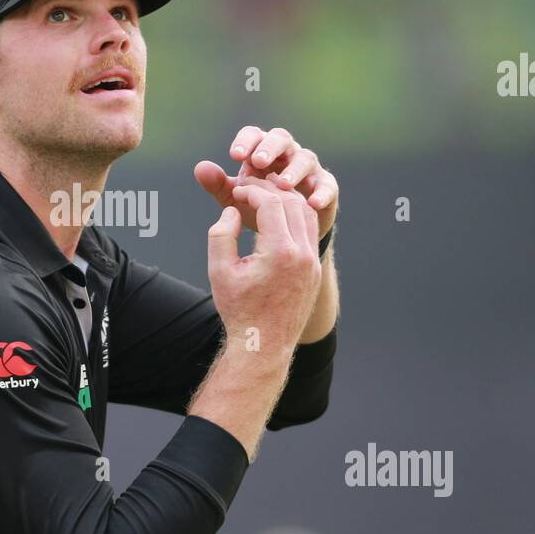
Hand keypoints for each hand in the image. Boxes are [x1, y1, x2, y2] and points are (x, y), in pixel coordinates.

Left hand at [194, 126, 337, 237]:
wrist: (284, 232)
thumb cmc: (257, 206)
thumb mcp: (235, 197)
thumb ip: (218, 184)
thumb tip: (200, 167)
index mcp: (261, 151)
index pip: (254, 135)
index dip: (246, 142)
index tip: (235, 156)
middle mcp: (286, 153)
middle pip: (281, 138)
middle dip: (270, 148)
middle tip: (259, 162)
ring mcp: (308, 168)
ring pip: (305, 158)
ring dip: (294, 170)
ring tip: (282, 184)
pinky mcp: (325, 186)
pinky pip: (326, 184)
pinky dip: (321, 192)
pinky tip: (311, 203)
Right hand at [206, 180, 322, 352]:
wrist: (264, 343)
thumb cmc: (238, 309)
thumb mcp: (219, 271)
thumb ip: (221, 234)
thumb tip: (231, 210)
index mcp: (280, 253)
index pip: (270, 203)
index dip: (251, 191)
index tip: (234, 190)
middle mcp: (303, 255)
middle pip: (291, 202)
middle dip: (268, 190)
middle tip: (247, 189)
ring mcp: (312, 263)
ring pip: (306, 214)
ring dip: (285, 201)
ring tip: (261, 199)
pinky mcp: (314, 270)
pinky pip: (310, 232)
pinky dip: (295, 218)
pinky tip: (275, 219)